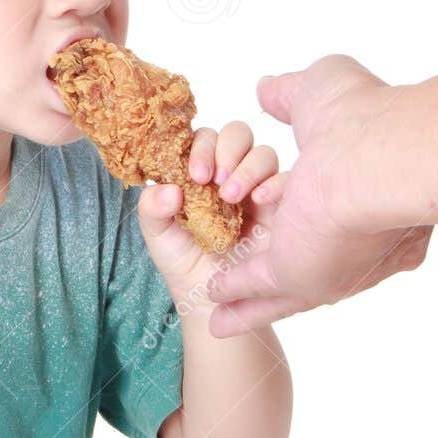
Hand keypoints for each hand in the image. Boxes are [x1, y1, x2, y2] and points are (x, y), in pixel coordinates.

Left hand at [136, 120, 281, 311]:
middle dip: (225, 148)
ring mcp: (258, 189)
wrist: (215, 302)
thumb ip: (151, 210)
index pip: (205, 139)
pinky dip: (274, 182)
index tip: (194, 174)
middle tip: (211, 177)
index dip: (200, 147)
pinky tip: (258, 199)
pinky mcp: (282, 207)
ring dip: (247, 165)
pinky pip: (287, 181)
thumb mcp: (159, 237)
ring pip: (263, 154)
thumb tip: (168, 189)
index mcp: (201, 172)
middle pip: (238, 135)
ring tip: (230, 196)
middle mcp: (232, 175)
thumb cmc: (186, 264)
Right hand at [203, 56, 431, 336]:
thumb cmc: (363, 118)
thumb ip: (291, 96)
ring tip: (218, 316)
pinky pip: (254, 286)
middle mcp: (355, 243)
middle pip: (305, 263)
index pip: (334, 215)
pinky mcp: (292, 273)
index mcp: (373, 202)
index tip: (272, 204)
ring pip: (276, 287)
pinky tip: (213, 297)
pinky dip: (234, 294)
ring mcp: (325, 263)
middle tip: (256, 281)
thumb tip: (267, 90)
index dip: (299, 207)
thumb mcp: (321, 90)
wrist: (369, 161)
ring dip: (247, 301)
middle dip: (279, 277)